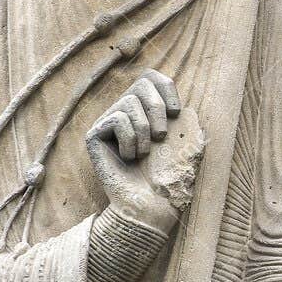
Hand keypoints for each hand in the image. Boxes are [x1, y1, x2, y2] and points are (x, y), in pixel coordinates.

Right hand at [85, 69, 185, 237]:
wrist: (153, 204)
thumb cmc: (171, 176)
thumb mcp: (188, 140)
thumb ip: (186, 114)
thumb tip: (176, 95)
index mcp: (148, 111)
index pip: (151, 77)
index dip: (166, 87)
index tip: (177, 113)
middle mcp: (126, 113)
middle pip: (141, 83)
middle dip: (157, 108)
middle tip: (162, 136)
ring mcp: (108, 123)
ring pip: (129, 101)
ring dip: (145, 130)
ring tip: (145, 153)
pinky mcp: (94, 136)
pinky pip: (116, 119)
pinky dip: (130, 140)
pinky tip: (129, 158)